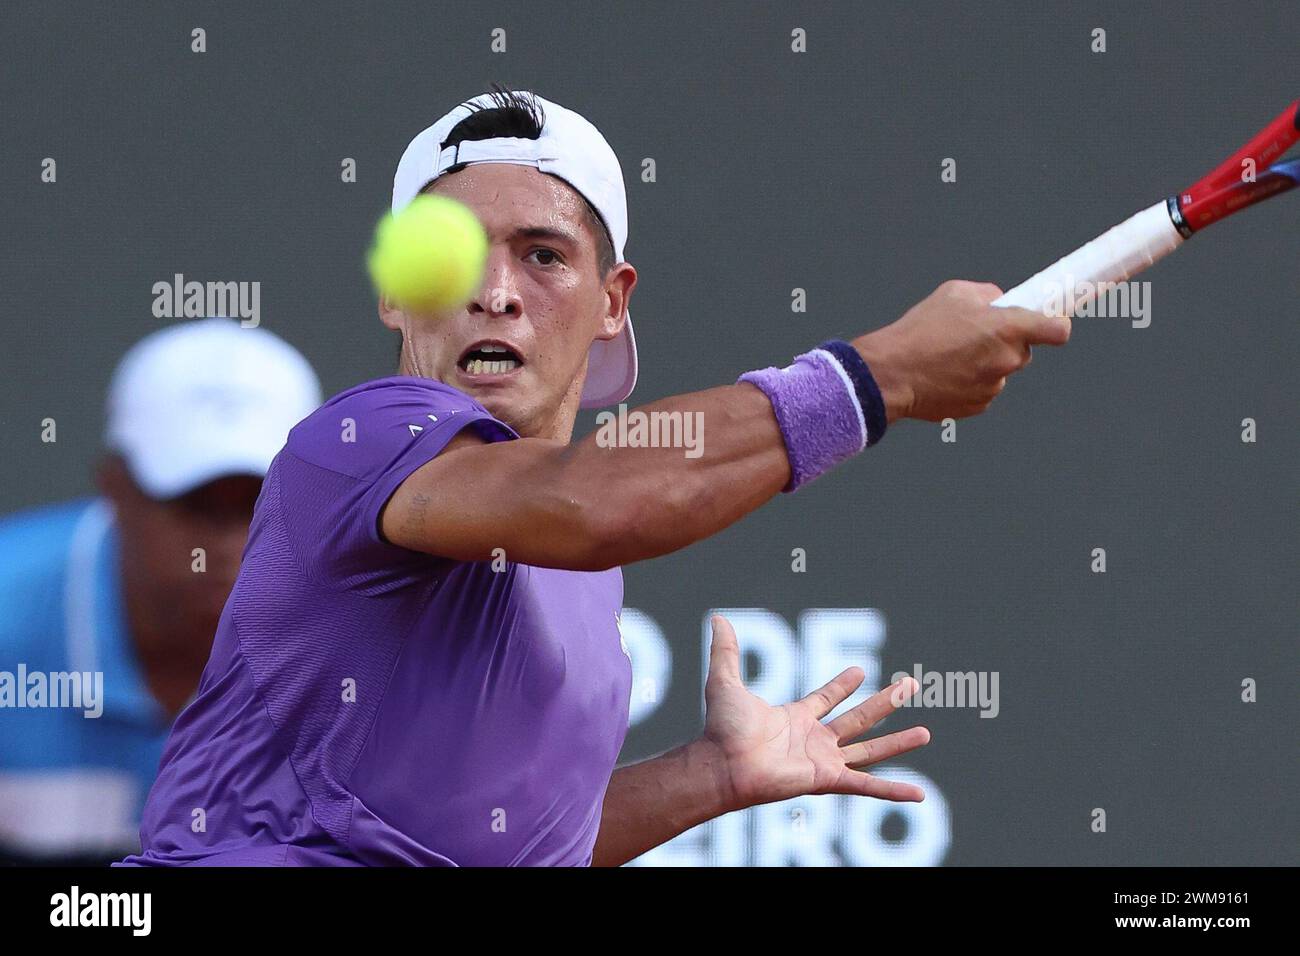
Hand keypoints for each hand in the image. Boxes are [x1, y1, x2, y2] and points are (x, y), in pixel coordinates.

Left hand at [700, 614, 930, 810]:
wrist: (723, 763)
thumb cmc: (722, 729)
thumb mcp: (725, 681)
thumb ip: (726, 651)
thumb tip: (718, 618)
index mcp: (795, 719)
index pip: (826, 699)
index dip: (842, 685)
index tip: (860, 670)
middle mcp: (813, 741)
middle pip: (859, 719)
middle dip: (885, 702)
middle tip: (910, 685)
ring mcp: (823, 761)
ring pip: (870, 750)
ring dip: (898, 742)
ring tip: (926, 732)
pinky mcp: (827, 779)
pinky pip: (867, 786)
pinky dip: (893, 791)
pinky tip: (919, 795)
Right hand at [853, 279, 1070, 421]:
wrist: (892, 374)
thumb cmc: (920, 331)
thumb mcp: (953, 293)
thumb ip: (988, 294)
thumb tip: (999, 302)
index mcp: (1008, 328)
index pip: (1057, 330)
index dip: (1055, 325)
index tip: (1049, 323)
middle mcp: (1007, 360)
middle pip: (1023, 351)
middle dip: (1006, 343)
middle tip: (975, 336)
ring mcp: (994, 386)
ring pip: (1000, 372)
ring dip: (984, 364)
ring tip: (949, 356)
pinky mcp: (978, 406)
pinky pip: (982, 390)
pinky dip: (969, 383)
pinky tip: (943, 375)